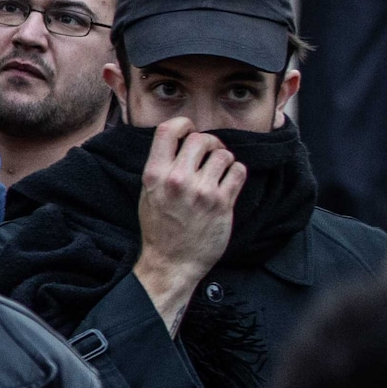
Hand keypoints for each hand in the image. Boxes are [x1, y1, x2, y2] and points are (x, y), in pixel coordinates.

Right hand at [132, 117, 243, 334]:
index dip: (184, 125)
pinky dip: (236, 173)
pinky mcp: (222, 203)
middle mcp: (177, 179)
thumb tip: (179, 140)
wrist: (172, 262)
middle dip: (208, 143)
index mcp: (154, 175)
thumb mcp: (148, 194)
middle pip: (201, 138)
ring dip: (224, 161)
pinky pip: (238, 171)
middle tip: (208, 155)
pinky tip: (227, 183)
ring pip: (224, 154)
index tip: (189, 132)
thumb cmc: (160, 228)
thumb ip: (160, 167)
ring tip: (218, 173)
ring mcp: (201, 191)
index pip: (169, 130)